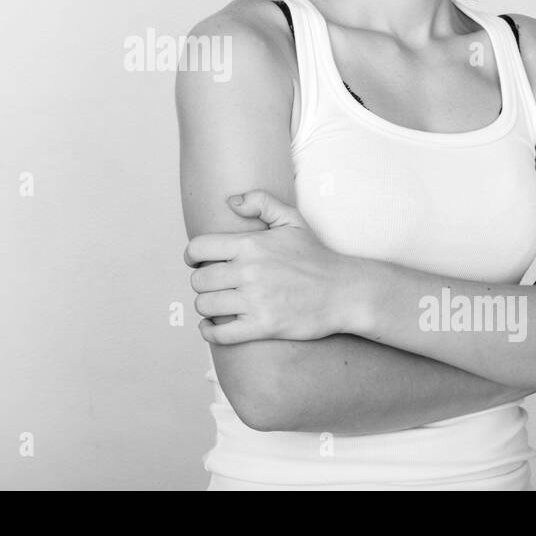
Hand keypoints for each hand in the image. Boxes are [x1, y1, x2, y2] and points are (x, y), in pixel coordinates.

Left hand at [183, 189, 358, 344]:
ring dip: (207, 306)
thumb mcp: (292, 220)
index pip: (199, 248)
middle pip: (199, 280)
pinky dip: (210, 332)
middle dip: (202, 283)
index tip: (196, 262)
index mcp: (250, 245)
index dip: (192, 256)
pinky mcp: (262, 326)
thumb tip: (231, 202)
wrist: (344, 292)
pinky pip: (220, 333)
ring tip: (217, 303)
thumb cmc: (317, 257)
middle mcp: (249, 272)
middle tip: (213, 284)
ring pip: (205, 306)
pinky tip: (212, 326)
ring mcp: (255, 301)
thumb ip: (260, 202)